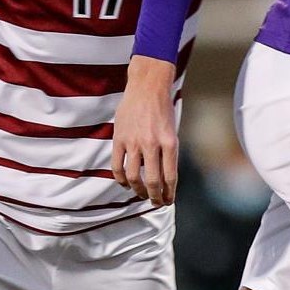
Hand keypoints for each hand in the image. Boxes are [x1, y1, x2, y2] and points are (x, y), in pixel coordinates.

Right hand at [111, 56, 179, 205]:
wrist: (147, 86)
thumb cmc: (163, 110)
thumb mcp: (172, 131)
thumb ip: (168, 154)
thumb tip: (165, 180)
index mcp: (170, 142)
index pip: (170, 177)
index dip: (169, 193)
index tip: (168, 201)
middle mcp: (152, 144)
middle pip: (152, 181)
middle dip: (155, 197)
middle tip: (156, 203)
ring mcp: (133, 142)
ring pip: (133, 177)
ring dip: (137, 191)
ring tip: (141, 195)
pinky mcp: (119, 139)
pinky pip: (117, 166)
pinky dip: (121, 179)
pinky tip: (126, 184)